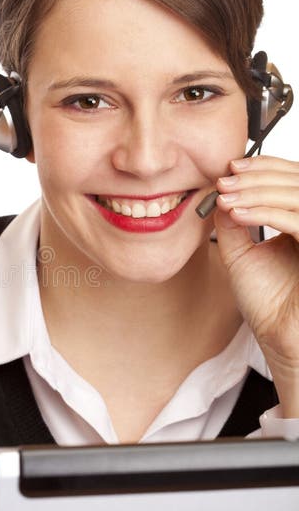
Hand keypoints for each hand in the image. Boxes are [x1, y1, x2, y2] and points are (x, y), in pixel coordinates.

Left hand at [214, 154, 298, 416]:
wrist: (279, 342)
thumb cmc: (268, 304)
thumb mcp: (241, 254)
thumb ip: (233, 221)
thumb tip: (219, 191)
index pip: (292, 179)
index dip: (264, 168)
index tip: (230, 168)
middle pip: (297, 182)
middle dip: (257, 178)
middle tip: (225, 180)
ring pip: (298, 197)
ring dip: (258, 192)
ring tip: (226, 197)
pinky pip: (298, 221)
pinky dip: (266, 212)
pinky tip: (237, 213)